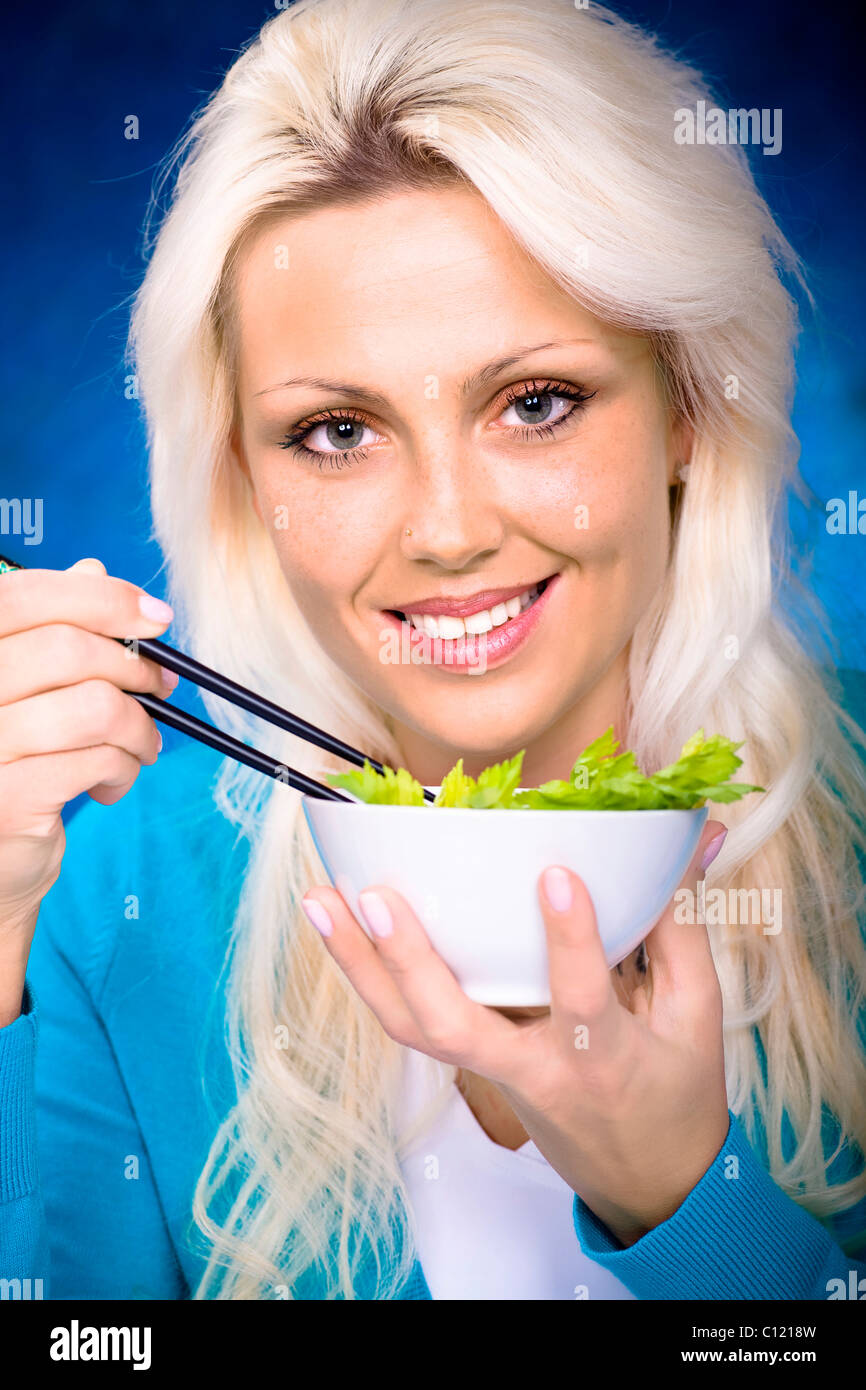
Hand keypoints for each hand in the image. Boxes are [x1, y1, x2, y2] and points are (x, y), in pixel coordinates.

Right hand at [0, 559, 175, 1024]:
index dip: (100, 598)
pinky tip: (113, 781)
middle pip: (67, 649)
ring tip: (141, 746)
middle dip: (134, 667)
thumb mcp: (24, 690)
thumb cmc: (10, 762)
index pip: (22, 596)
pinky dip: (124, 768)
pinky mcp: (5, 799)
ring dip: (138, 726)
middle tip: (160, 689)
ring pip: (94, 707)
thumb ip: (50, 629)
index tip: (156, 617)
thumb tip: (96, 573)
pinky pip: (97, 761)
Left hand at [300, 817, 730, 1246]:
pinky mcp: (473, 1070)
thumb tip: (692, 834)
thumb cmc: (679, 1091)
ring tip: (321, 900)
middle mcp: (537, 1072)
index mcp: (605, 1057)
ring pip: (413, 1031)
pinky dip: (373, 978)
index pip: (586, 998)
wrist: (649, 1186)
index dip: (571, 939)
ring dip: (360, 967)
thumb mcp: (697, 1013)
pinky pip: (413, 1028)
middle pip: (455, 1029)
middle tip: (373, 896)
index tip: (554, 873)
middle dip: (408, 962)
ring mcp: (494, 1076)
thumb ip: (683, 922)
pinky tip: (342, 930)